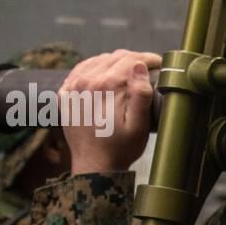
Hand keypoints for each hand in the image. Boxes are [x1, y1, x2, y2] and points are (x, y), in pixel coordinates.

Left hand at [58, 49, 161, 174]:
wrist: (94, 166)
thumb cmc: (121, 149)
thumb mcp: (139, 126)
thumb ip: (141, 94)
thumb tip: (139, 66)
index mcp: (105, 86)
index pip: (129, 59)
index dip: (148, 58)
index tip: (160, 63)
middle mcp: (86, 81)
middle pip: (113, 57)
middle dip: (134, 59)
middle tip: (148, 68)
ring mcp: (72, 87)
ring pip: (97, 61)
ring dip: (115, 62)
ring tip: (130, 71)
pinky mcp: (66, 95)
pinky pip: (79, 71)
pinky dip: (94, 68)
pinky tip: (104, 75)